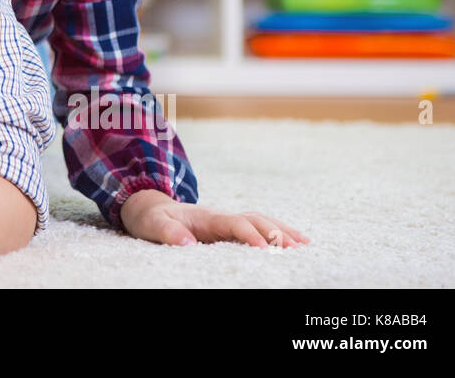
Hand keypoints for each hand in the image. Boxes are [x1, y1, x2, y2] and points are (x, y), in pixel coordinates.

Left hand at [119, 189, 309, 247]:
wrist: (149, 206)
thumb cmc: (151, 217)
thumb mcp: (152, 224)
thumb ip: (168, 232)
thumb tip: (188, 244)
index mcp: (206, 216)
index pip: (234, 223)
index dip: (249, 234)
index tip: (263, 248)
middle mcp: (221, 216)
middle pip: (255, 219)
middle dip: (276, 232)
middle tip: (295, 249)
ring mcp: (227, 220)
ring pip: (261, 221)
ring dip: (283, 231)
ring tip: (305, 245)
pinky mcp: (229, 227)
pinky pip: (258, 226)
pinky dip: (278, 232)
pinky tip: (295, 241)